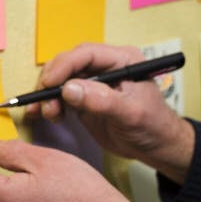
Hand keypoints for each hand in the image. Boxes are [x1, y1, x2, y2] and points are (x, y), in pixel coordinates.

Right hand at [26, 43, 193, 184]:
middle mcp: (105, 67)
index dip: (64, 65)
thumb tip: (68, 89)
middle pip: (68, 63)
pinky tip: (47, 115)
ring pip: (60, 79)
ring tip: (48, 114)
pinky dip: (49, 103)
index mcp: (122, 60)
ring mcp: (93, 82)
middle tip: (43, 101)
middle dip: (51, 81)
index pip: (86, 54)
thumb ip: (101, 100)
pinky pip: (60, 95)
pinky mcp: (84, 98)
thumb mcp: (130, 114)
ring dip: (47, 95)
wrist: (157, 148)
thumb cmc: (153, 127)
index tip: (49, 84)